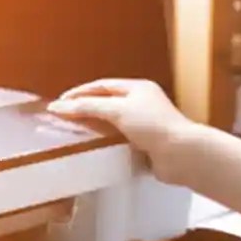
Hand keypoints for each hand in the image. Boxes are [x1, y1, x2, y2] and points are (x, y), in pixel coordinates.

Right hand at [46, 78, 198, 183]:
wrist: (181, 154)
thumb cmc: (153, 125)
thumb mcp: (117, 110)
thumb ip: (88, 107)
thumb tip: (58, 106)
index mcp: (137, 88)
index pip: (102, 86)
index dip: (79, 92)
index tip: (59, 102)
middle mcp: (141, 104)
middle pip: (106, 103)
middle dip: (85, 109)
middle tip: (63, 118)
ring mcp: (144, 125)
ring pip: (112, 123)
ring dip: (94, 127)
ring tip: (72, 134)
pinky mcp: (144, 145)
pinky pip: (119, 141)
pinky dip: (105, 143)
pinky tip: (93, 148)